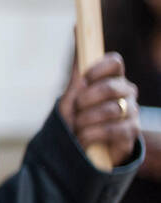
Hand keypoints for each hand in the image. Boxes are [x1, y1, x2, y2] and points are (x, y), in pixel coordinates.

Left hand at [57, 51, 139, 168]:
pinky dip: (91, 134)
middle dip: (87, 98)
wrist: (79, 150)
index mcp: (112, 79)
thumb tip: (79, 52)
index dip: (99, 68)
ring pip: (112, 109)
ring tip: (77, 127)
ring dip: (86, 119)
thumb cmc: (75, 121)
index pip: (115, 63)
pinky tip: (82, 139)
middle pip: (112, 86)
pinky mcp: (131, 133)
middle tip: (76, 108)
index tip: (84, 79)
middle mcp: (126, 93)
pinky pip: (113, 129)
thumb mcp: (70, 100)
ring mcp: (131, 112)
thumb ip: (77, 79)